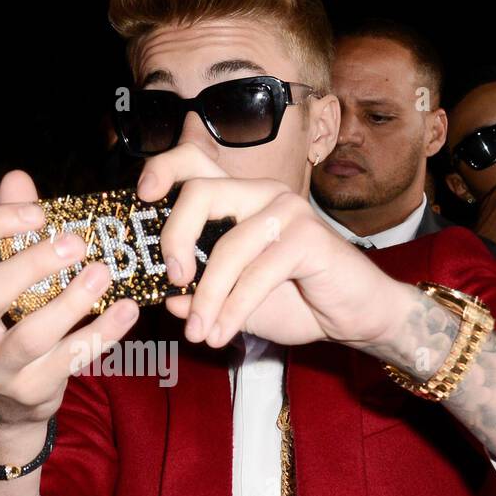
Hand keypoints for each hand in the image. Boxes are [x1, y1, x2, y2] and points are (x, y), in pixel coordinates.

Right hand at [0, 169, 139, 437]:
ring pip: (32, 333)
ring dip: (73, 301)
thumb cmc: (4, 327)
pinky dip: (101, 333)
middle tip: (77, 242)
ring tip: (104, 273)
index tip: (40, 212)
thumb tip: (17, 177)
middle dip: (36, 262)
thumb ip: (9, 232)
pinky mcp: (30, 392)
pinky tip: (127, 309)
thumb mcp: (0, 281)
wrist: (3, 408)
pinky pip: (70, 359)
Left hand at [136, 142, 404, 348]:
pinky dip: (234, 309)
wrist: (353, 316)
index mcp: (238, 199)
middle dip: (175, 237)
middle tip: (173, 280)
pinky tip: (222, 334)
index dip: (164, 169)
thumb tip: (165, 300)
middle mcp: (261, 193)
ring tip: (200, 332)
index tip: (142, 196)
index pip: (195, 161)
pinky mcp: (308, 237)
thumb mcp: (234, 302)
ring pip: (228, 245)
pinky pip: (257, 274)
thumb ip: (199, 296)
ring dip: (208, 297)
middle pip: (200, 191)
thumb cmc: (295, 301)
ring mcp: (287, 210)